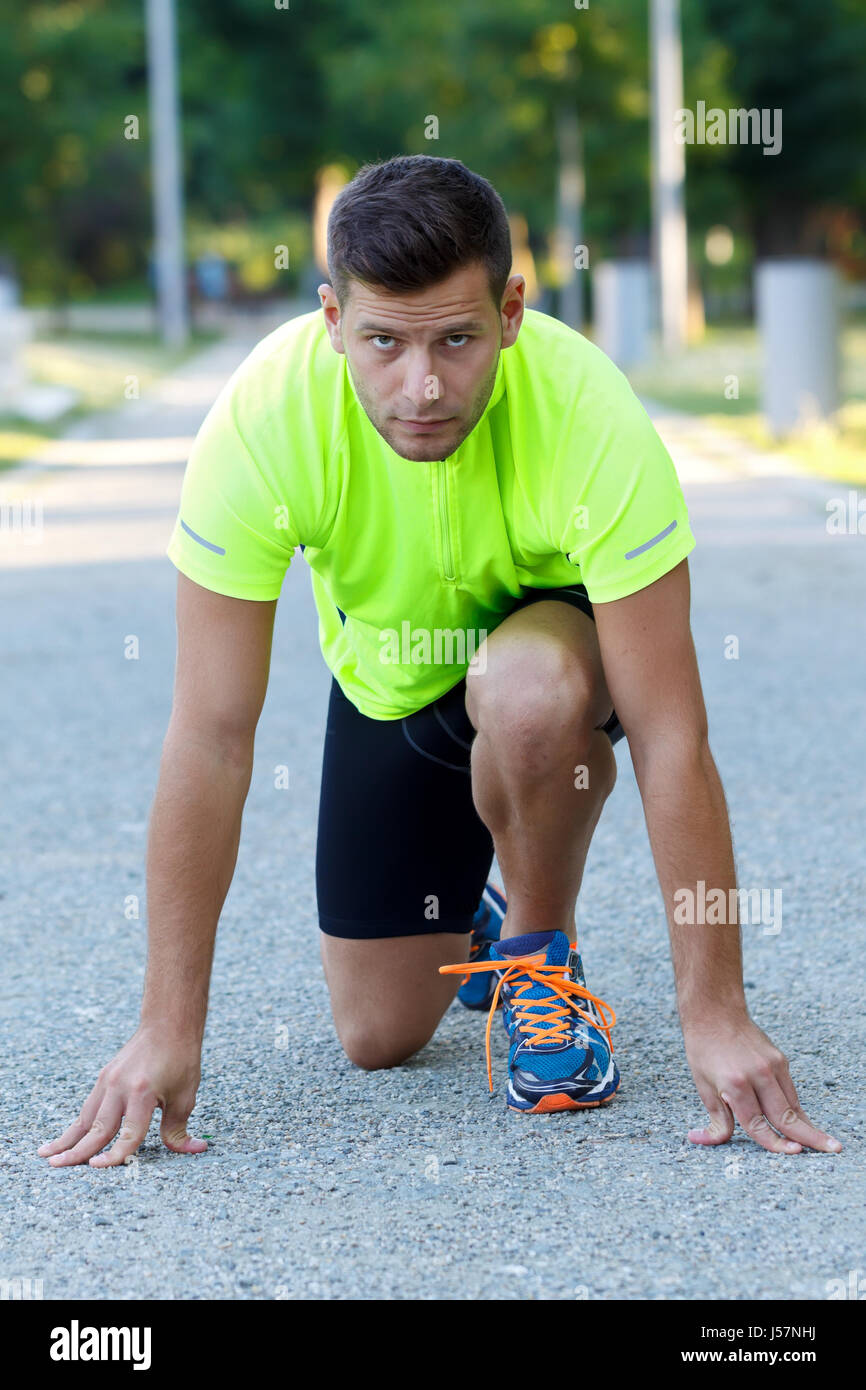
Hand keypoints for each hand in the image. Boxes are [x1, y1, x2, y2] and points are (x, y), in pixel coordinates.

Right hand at [37, 1026, 207, 1167]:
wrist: (167, 1024)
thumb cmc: (180, 1059)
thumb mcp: (185, 1096)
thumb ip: (179, 1128)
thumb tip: (192, 1149)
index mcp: (141, 1093)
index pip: (128, 1134)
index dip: (115, 1155)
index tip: (97, 1167)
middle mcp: (119, 1087)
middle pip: (97, 1127)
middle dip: (76, 1151)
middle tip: (55, 1167)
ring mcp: (108, 1081)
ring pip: (86, 1117)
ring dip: (67, 1138)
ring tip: (48, 1155)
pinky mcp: (104, 1076)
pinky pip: (89, 1106)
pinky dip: (78, 1123)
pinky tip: (67, 1136)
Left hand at [683, 1011, 841, 1153]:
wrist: (715, 1013)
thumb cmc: (704, 1051)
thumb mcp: (703, 1086)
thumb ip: (716, 1118)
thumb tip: (709, 1140)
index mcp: (736, 1084)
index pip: (758, 1123)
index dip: (774, 1142)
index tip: (794, 1153)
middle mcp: (758, 1075)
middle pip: (786, 1115)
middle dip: (809, 1137)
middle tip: (831, 1150)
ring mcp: (772, 1065)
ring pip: (792, 1104)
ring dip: (807, 1125)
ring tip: (824, 1143)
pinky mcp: (780, 1060)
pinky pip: (790, 1091)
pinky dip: (796, 1109)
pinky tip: (804, 1124)